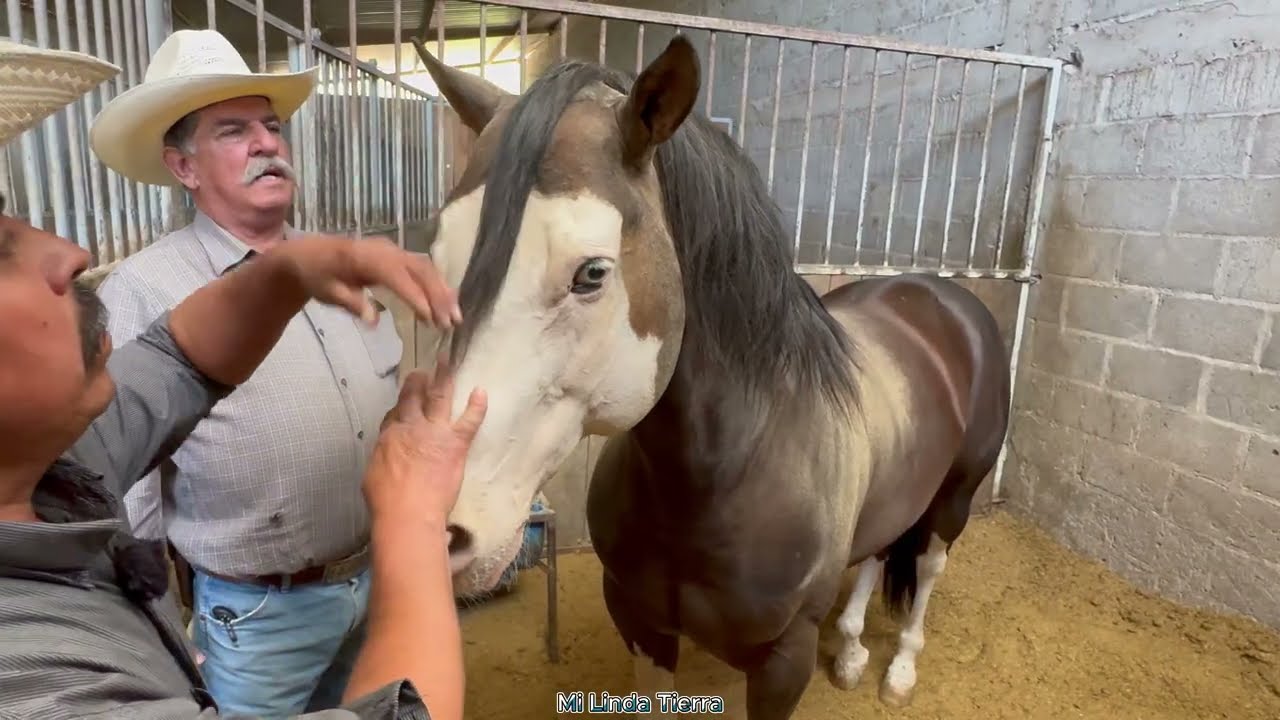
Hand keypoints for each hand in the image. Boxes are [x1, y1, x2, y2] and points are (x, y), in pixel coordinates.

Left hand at [273, 233, 461, 328]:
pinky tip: (446, 305)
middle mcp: (385, 250)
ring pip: (426, 269)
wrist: (310, 254)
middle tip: (451, 322)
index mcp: (365, 257)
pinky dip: (436, 286)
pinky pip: (422, 269)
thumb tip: (373, 320)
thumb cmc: (318, 274)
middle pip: (419, 269)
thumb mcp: (328, 292)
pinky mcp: (398, 257)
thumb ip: (352, 304)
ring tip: (455, 317)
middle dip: (438, 296)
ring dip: (443, 292)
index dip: (415, 296)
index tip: (430, 319)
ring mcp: (394, 251)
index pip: (396, 275)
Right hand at [364, 357, 486, 525]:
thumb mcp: (372, 475)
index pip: (394, 414)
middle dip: (417, 382)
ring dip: (443, 378)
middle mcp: (410, 428)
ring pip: (439, 398)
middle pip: (413, 398)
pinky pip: (469, 420)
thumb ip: (381, 460)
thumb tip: (385, 459)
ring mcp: (434, 432)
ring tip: (447, 363)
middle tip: (422, 371)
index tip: (403, 402)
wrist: (408, 512)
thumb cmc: (386, 501)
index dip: (400, 406)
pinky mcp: (455, 443)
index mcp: (389, 437)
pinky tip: (481, 391)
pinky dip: (477, 406)